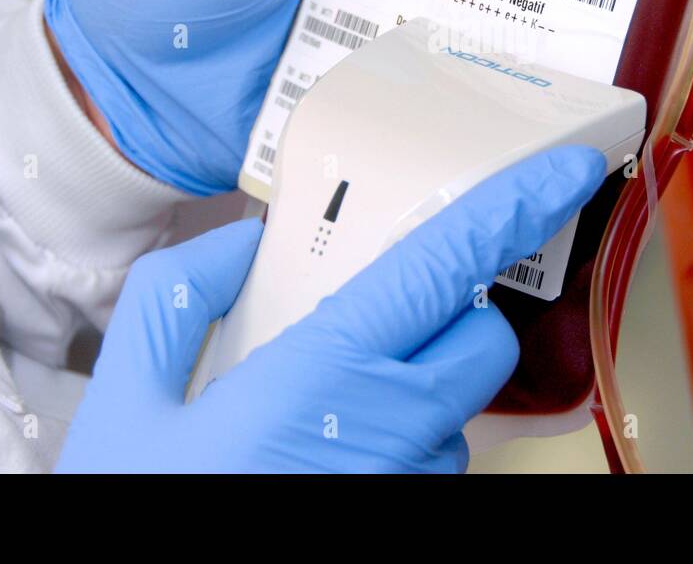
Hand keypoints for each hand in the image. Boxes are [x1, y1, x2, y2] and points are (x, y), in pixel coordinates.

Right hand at [55, 145, 606, 472]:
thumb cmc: (148, 513)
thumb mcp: (125, 406)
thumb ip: (175, 301)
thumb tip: (239, 246)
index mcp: (326, 374)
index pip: (446, 266)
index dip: (513, 207)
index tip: (567, 171)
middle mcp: (393, 431)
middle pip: (484, 341)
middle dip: (452, 318)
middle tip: (380, 327)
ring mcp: (413, 486)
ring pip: (459, 413)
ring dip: (419, 397)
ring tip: (323, 422)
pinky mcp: (418, 521)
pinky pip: (434, 470)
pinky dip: (401, 452)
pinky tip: (325, 463)